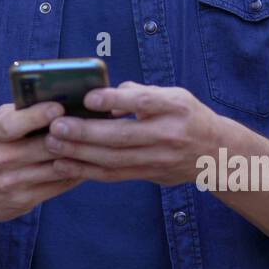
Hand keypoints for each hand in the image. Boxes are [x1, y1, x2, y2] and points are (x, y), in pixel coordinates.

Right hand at [0, 101, 85, 223]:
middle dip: (70, 135)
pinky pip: (58, 187)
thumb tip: (51, 97)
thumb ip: (14, 114)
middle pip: (43, 148)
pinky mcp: (24, 202)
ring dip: (80, 155)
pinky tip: (88, 162)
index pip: (13, 125)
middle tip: (93, 122)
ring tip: (99, 141)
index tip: (59, 106)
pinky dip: (76, 173)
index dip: (37, 115)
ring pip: (56, 168)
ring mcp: (12, 184)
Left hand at [44, 82, 223, 185]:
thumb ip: (139, 93)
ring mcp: (158, 158)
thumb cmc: (185, 115)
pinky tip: (64, 164)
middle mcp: (168, 134)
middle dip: (85, 132)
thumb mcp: (172, 95)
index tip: (88, 98)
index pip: (143, 102)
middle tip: (56, 126)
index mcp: (175, 107)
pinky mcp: (149, 175)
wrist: (215, 153)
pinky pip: (114, 175)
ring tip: (52, 144)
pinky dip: (86, 170)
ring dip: (79, 154)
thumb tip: (104, 98)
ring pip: (114, 159)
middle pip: (122, 136)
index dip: (114, 99)